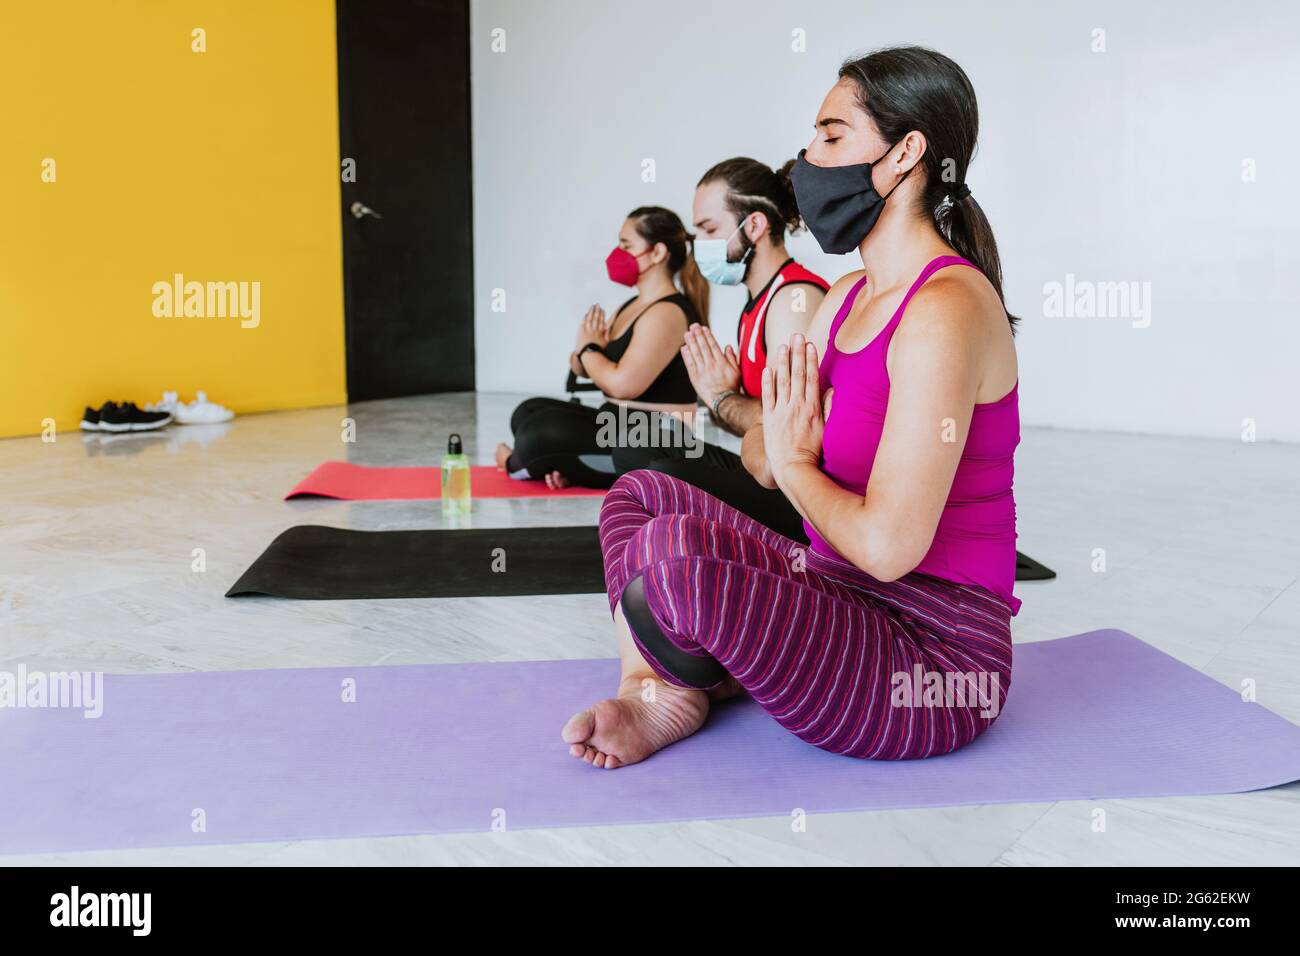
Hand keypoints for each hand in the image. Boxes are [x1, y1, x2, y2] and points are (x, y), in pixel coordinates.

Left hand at [575, 304, 608, 350]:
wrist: (587, 355)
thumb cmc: (597, 350)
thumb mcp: (605, 343)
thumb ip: (607, 334)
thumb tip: (608, 328)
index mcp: (600, 333)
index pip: (601, 321)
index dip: (602, 314)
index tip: (602, 309)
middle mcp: (594, 331)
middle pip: (596, 318)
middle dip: (597, 310)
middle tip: (597, 304)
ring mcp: (587, 331)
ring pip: (590, 319)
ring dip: (591, 312)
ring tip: (592, 306)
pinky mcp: (581, 332)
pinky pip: (583, 323)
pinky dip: (584, 318)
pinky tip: (585, 314)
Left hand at [681, 323, 739, 406]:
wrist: (724, 401)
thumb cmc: (731, 387)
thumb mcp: (737, 371)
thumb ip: (732, 358)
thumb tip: (728, 347)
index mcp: (721, 362)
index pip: (713, 345)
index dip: (707, 335)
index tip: (704, 328)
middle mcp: (711, 365)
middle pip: (703, 346)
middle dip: (698, 335)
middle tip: (693, 326)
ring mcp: (702, 371)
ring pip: (696, 353)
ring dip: (691, 342)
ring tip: (687, 333)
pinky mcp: (695, 377)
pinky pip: (690, 364)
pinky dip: (686, 355)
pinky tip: (684, 348)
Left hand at [761, 333, 823, 487]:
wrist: (793, 468)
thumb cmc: (812, 451)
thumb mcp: (827, 430)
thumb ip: (829, 408)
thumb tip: (832, 390)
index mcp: (812, 408)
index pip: (811, 378)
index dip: (810, 360)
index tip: (810, 345)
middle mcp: (796, 406)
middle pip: (797, 375)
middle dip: (797, 353)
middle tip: (796, 335)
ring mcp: (781, 411)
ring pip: (782, 382)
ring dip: (782, 362)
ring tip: (782, 345)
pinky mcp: (769, 418)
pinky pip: (767, 396)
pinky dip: (767, 382)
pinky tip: (767, 368)